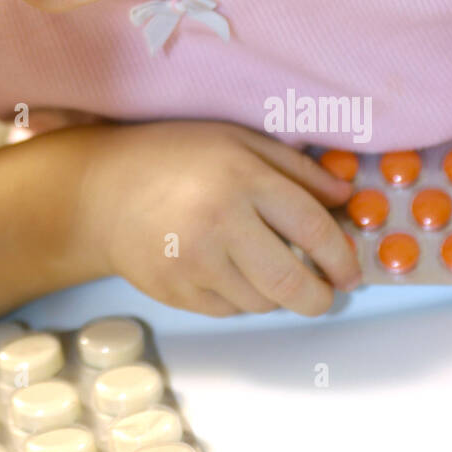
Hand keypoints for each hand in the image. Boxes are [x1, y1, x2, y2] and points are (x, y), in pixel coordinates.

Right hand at [83, 121, 361, 316]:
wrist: (99, 190)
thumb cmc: (173, 157)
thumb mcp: (236, 141)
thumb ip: (295, 168)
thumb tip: (345, 198)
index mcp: (242, 178)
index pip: (312, 229)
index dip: (343, 255)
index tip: (352, 269)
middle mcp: (219, 222)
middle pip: (294, 283)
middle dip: (320, 296)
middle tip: (326, 291)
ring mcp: (194, 262)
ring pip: (264, 302)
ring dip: (276, 293)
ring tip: (264, 267)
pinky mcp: (176, 292)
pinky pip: (230, 310)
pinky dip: (240, 297)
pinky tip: (226, 270)